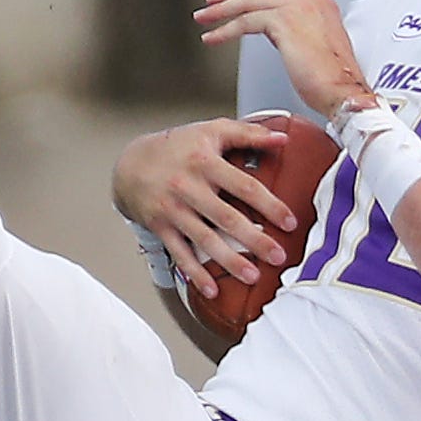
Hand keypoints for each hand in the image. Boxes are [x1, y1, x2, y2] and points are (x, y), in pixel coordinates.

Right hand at [112, 118, 297, 297]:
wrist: (130, 163)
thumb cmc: (177, 146)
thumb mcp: (211, 130)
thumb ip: (248, 133)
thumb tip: (283, 138)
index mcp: (205, 162)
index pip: (244, 186)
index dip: (269, 205)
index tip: (290, 223)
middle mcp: (188, 187)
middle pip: (227, 217)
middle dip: (255, 240)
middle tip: (278, 257)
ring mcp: (173, 209)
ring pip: (205, 239)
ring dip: (230, 261)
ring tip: (252, 276)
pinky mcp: (160, 227)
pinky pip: (180, 253)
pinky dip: (196, 273)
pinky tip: (212, 290)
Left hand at [193, 0, 371, 122]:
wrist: (344, 91)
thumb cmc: (336, 79)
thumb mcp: (321, 44)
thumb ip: (302, 30)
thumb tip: (281, 33)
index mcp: (322, 2)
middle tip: (213, 1)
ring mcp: (297, 7)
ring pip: (249, 0)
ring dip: (221, 9)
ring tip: (204, 18)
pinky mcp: (282, 23)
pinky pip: (245, 21)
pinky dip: (224, 30)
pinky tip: (213, 38)